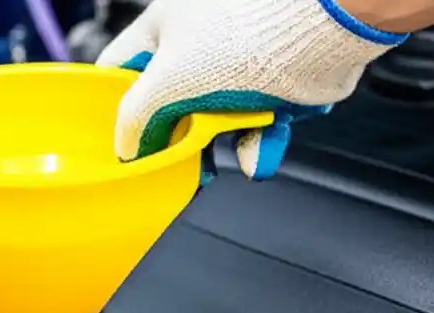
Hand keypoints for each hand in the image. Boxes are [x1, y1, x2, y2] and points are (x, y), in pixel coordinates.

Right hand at [96, 0, 407, 177]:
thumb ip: (135, 118)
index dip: (111, 106)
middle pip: (168, 102)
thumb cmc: (242, 39)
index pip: (120, 69)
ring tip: (214, 166)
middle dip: (171, 137)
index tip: (113, 141)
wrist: (322, 29)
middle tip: (168, 163)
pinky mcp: (271, 84)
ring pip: (213, 119)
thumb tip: (127, 149)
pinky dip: (258, 143)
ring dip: (216, 147)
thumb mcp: (168, 82)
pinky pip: (255, 124)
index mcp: (163, 27)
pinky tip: (257, 157)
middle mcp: (198, 43)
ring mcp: (236, 64)